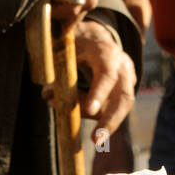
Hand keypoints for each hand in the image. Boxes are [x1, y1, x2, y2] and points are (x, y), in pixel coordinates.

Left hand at [42, 18, 135, 159]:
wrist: (94, 33)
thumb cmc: (75, 39)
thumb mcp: (62, 43)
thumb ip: (55, 64)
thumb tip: (48, 92)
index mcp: (106, 51)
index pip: (107, 73)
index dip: (99, 93)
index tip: (90, 110)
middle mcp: (121, 66)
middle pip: (124, 98)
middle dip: (110, 121)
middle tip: (94, 141)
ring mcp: (126, 79)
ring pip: (118, 108)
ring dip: (93, 118)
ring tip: (56, 105)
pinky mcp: (124, 90)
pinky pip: (112, 109)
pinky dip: (93, 115)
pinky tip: (70, 105)